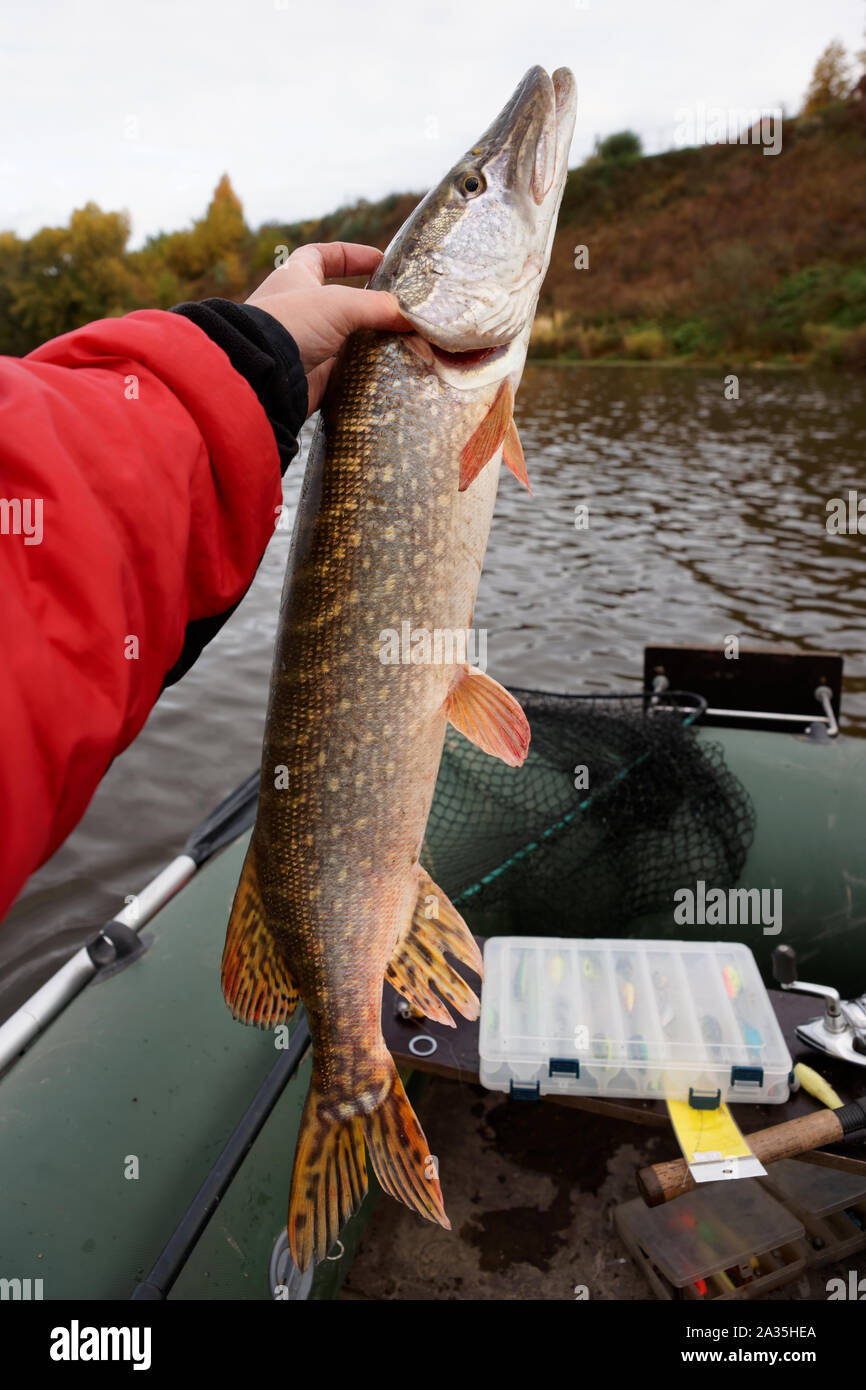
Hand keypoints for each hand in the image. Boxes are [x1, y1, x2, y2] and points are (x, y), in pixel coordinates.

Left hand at [246, 243, 409, 413]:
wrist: (261, 375)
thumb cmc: (291, 324)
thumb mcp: (339, 304)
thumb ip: (376, 307)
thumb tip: (410, 316)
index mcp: (295, 278)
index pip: (321, 256)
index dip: (350, 255)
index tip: (380, 260)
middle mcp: (298, 310)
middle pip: (337, 301)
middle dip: (366, 303)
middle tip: (396, 306)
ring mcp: (304, 345)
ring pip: (343, 339)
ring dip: (369, 340)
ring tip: (401, 339)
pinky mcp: (311, 378)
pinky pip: (342, 374)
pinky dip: (363, 371)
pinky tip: (386, 370)